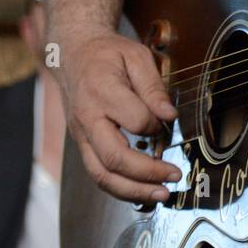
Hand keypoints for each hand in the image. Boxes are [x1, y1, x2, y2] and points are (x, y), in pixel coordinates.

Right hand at [61, 32, 181, 203]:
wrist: (73, 54)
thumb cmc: (107, 54)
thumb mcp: (135, 56)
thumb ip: (153, 86)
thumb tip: (169, 116)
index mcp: (101, 91)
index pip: (134, 119)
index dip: (156, 125)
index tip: (168, 121)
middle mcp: (87, 119)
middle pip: (113, 158)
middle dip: (147, 173)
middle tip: (174, 175)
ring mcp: (81, 136)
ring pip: (102, 175)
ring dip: (133, 191)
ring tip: (161, 194)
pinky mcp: (82, 146)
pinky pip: (99, 174)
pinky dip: (121, 188)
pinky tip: (142, 191)